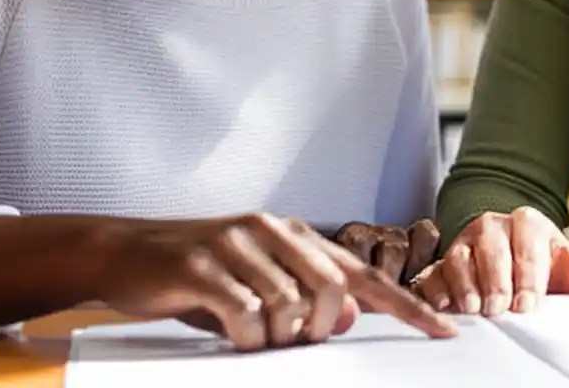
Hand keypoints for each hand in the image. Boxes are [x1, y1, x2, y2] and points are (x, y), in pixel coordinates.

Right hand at [94, 213, 455, 350]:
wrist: (122, 253)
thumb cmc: (197, 274)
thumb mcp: (258, 283)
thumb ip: (305, 297)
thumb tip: (351, 317)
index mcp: (294, 234)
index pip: (364, 272)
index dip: (408, 304)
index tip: (446, 331)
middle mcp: (272, 230)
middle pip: (333, 291)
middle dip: (319, 328)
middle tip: (287, 339)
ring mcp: (237, 244)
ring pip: (290, 308)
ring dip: (274, 338)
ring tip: (249, 335)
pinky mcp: (203, 265)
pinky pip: (246, 315)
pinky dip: (245, 338)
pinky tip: (229, 334)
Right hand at [410, 206, 568, 316]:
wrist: (504, 249)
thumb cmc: (538, 262)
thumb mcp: (567, 265)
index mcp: (527, 223)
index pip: (528, 248)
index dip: (528, 277)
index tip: (529, 304)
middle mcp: (492, 226)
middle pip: (492, 251)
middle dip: (496, 282)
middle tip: (499, 308)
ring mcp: (463, 240)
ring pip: (460, 257)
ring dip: (465, 283)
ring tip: (474, 308)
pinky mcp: (440, 260)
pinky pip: (433, 271)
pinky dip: (437, 287)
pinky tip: (444, 304)